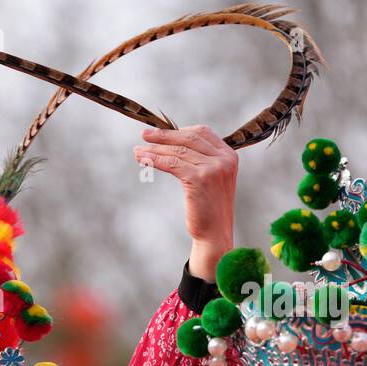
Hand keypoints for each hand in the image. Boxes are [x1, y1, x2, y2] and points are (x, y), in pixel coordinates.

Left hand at [134, 125, 237, 280]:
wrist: (215, 234)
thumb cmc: (207, 208)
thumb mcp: (210, 179)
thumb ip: (201, 160)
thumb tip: (173, 144)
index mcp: (229, 155)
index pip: (202, 132)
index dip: (179, 131)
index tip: (160, 133)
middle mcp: (224, 159)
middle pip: (189, 138)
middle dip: (164, 135)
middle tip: (144, 134)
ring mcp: (214, 168)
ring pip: (178, 151)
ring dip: (155, 149)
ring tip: (137, 151)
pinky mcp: (200, 179)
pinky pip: (172, 164)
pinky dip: (155, 160)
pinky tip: (143, 160)